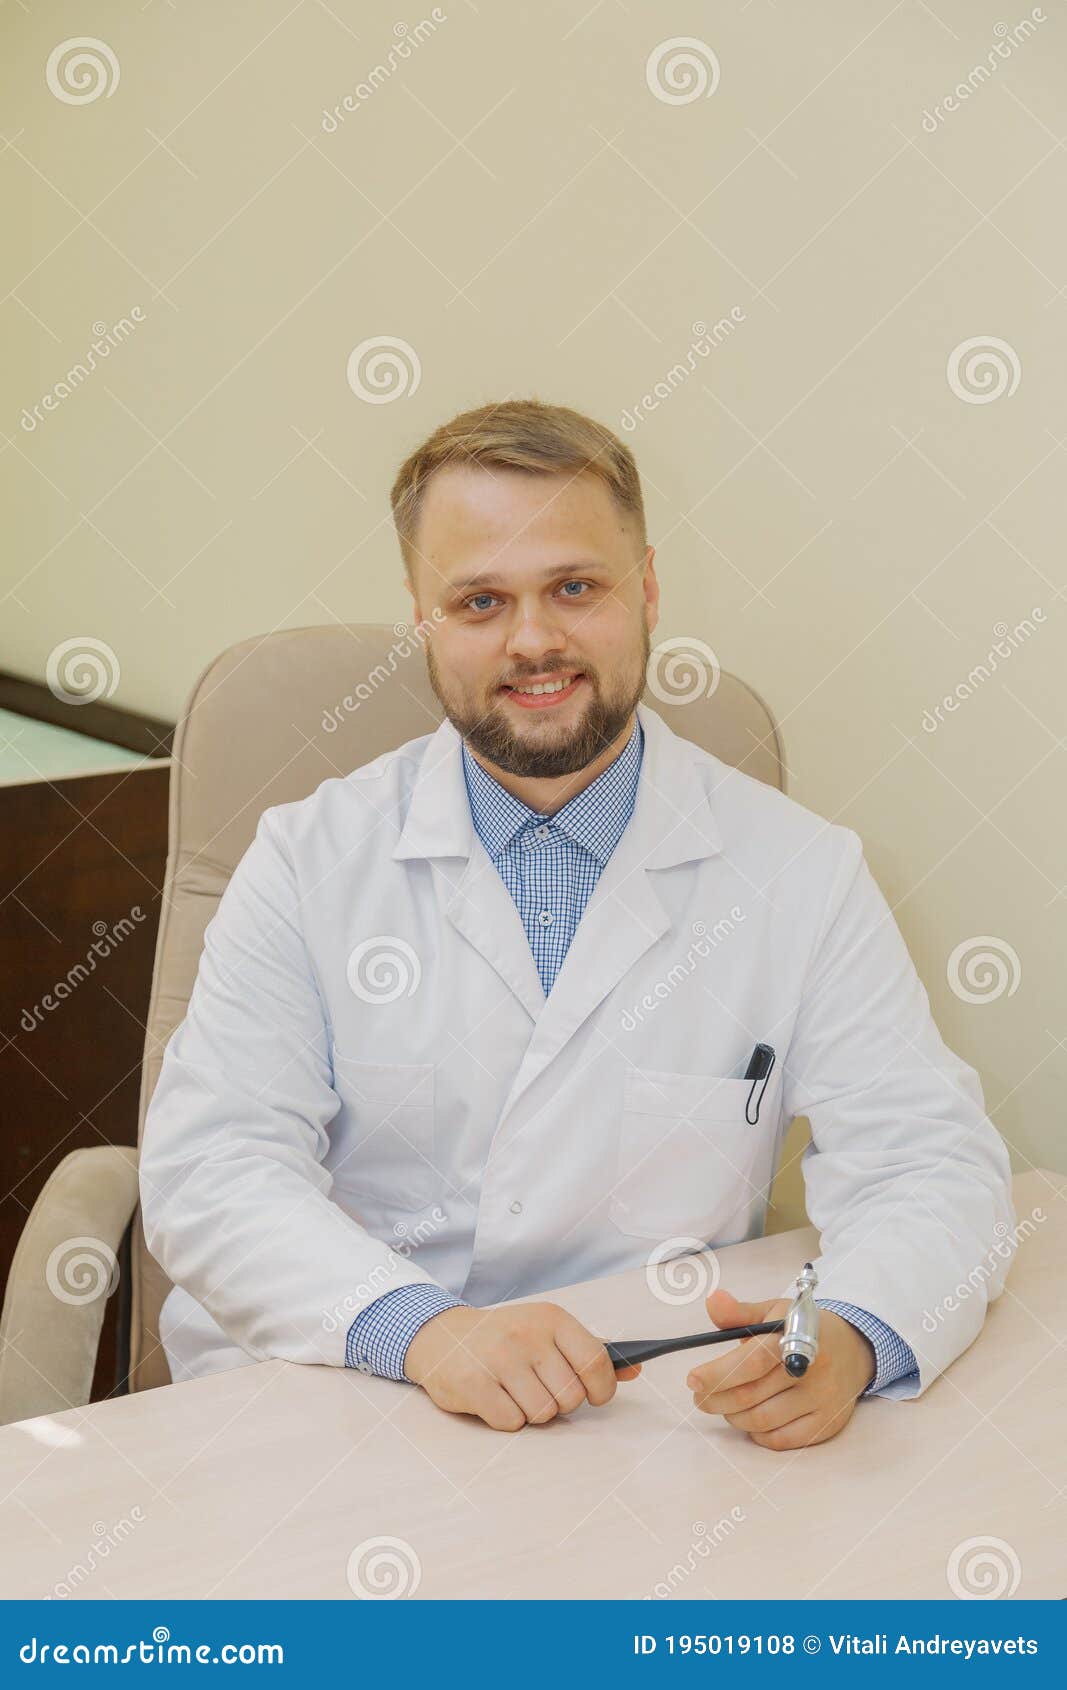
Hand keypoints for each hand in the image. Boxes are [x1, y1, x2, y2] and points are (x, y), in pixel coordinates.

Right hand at [403, 1301, 640, 1430]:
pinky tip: (495, 1398)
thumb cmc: (505, 1338)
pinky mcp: (473, 1384)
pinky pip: (511, 1423)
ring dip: (532, 1412)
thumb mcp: (547, 1332)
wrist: (442, 1336)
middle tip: (539, 1387)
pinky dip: (507, 1419)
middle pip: (570, 1396)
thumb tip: (635, 1370)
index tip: (594, 1394)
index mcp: (551, 1319)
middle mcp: (526, 1335)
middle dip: (559, 1402)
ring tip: (515, 1391)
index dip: (601, 1388)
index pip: (596, 1361)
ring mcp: (498, 1359)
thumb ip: (590, 1351)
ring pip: (542, 1414)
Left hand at [686, 1288, 875, 1449]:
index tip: (693, 1380)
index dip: (718, 1373)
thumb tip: (713, 1302)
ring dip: (733, 1416)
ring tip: (725, 1404)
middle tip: (700, 1396)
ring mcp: (821, 1400)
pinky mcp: (825, 1424)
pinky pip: (780, 1440)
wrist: (853, 1348)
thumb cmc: (802, 1328)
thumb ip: (740, 1312)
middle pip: (751, 1396)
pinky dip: (757, 1433)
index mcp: (795, 1336)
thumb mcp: (774, 1310)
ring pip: (761, 1421)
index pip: (752, 1361)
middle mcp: (811, 1370)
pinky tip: (750, 1419)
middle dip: (715, 1399)